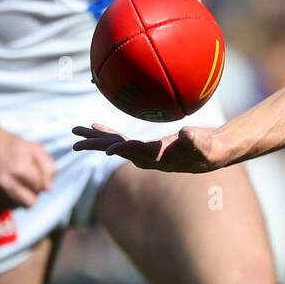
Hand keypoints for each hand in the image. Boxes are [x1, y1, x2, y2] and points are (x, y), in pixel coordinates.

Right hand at [0, 128, 56, 212]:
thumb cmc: (8, 144)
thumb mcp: (33, 148)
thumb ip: (48, 167)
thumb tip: (48, 189)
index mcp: (20, 170)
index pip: (40, 188)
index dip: (38, 180)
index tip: (31, 172)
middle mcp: (5, 183)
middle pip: (29, 204)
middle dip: (30, 194)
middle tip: (24, 182)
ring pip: (14, 208)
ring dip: (16, 199)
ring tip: (11, 184)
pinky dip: (0, 204)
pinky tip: (0, 191)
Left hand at [71, 123, 227, 172]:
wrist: (209, 154)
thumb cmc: (208, 148)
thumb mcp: (204, 144)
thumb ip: (195, 140)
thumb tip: (186, 133)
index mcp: (158, 157)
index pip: (137, 153)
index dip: (123, 150)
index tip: (108, 151)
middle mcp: (146, 157)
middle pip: (117, 150)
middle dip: (97, 146)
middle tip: (75, 143)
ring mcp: (143, 152)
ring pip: (115, 144)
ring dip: (97, 138)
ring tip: (78, 131)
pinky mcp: (145, 146)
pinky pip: (121, 139)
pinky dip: (108, 132)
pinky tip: (97, 126)